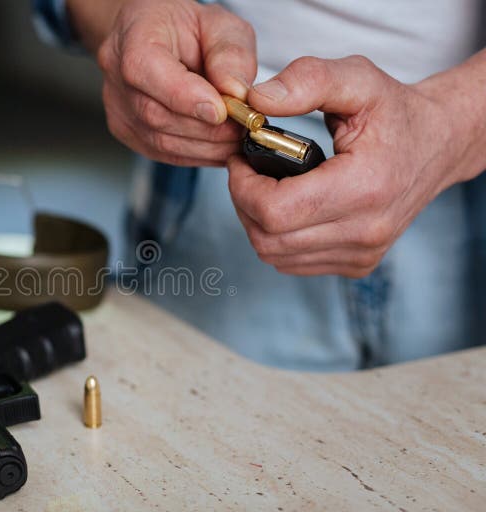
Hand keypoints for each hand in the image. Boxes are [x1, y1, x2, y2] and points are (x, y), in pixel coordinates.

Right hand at [71, 0, 256, 166]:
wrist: (154, 40)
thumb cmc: (182, 28)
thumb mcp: (217, 23)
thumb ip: (230, 53)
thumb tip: (236, 93)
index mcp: (133, 39)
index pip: (145, 70)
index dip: (184, 96)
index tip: (221, 111)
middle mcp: (116, 78)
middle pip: (156, 115)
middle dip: (206, 128)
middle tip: (243, 127)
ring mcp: (118, 110)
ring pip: (161, 141)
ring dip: (206, 146)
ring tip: (236, 137)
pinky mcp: (127, 133)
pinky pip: (163, 153)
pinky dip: (196, 154)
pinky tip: (218, 146)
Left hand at [227, 55, 462, 277]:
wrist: (439, 144)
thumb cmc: (396, 112)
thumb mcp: (358, 79)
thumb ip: (307, 80)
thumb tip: (258, 100)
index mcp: (364, 187)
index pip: (274, 211)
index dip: (242, 187)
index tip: (241, 160)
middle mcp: (366, 230)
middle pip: (268, 238)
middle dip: (244, 203)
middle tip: (246, 172)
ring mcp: (362, 253)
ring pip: (276, 254)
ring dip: (257, 222)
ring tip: (265, 186)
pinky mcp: (358, 264)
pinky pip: (293, 262)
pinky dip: (278, 238)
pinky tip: (285, 206)